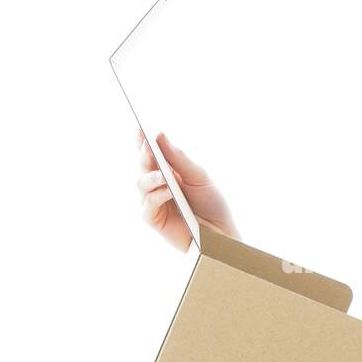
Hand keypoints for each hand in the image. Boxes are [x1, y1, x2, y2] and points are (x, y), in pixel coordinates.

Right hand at [134, 129, 240, 251]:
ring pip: (141, 184)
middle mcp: (159, 184)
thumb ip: (180, 160)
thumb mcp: (199, 178)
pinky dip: (156, 196)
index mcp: (169, 171)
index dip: (143, 141)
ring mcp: (155, 202)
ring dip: (150, 177)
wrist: (221, 234)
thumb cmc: (212, 204)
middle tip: (147, 146)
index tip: (140, 127)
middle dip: (144, 155)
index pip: (152, 153)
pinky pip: (148, 206)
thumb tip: (160, 135)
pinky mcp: (154, 220)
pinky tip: (167, 191)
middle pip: (144, 166)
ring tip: (163, 175)